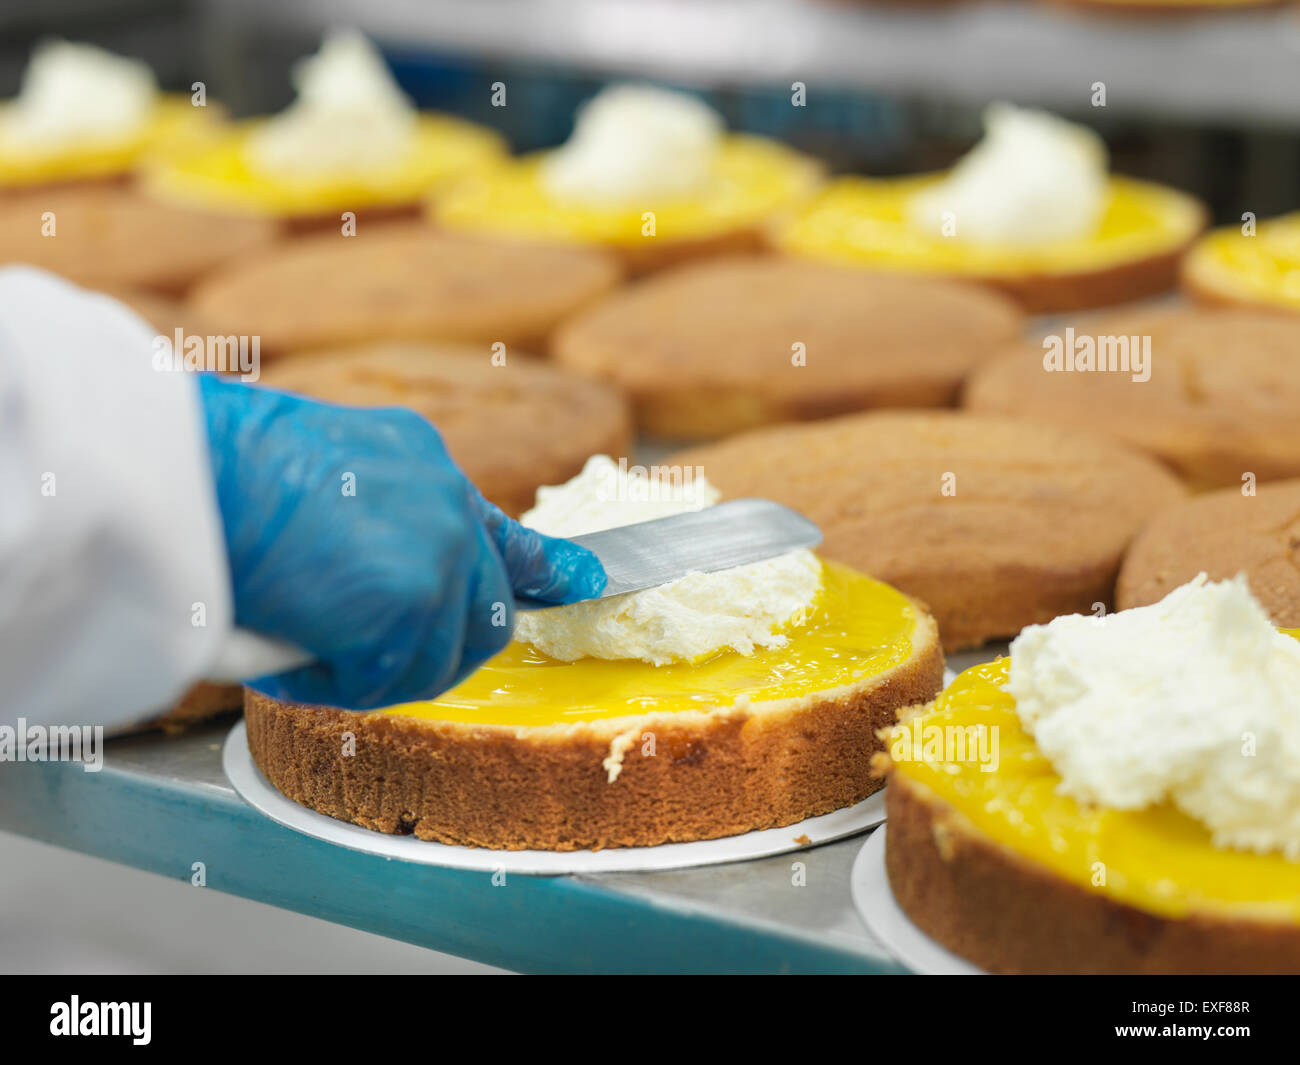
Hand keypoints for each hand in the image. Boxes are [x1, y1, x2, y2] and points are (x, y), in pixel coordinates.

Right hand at [198, 374, 604, 708]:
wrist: (178, 471)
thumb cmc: (212, 469)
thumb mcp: (312, 473)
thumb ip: (369, 518)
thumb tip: (372, 577)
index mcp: (423, 463)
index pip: (502, 532)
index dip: (544, 569)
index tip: (583, 582)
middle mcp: (446, 506)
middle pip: (484, 614)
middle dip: (433, 649)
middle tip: (370, 657)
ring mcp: (435, 557)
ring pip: (436, 660)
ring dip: (373, 670)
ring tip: (305, 642)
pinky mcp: (406, 610)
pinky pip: (378, 682)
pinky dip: (327, 685)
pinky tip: (288, 651)